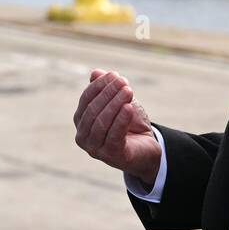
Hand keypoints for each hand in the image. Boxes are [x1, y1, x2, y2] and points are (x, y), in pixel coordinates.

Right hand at [73, 69, 161, 187]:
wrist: (147, 148)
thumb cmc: (129, 124)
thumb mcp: (119, 103)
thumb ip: (106, 89)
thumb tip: (95, 73)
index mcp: (81, 122)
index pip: (85, 100)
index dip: (98, 86)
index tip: (114, 75)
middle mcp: (83, 137)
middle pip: (92, 110)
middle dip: (108, 93)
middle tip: (123, 82)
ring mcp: (95, 149)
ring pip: (101, 122)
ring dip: (115, 104)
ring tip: (128, 91)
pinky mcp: (111, 156)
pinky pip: (114, 135)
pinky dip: (121, 120)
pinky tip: (128, 107)